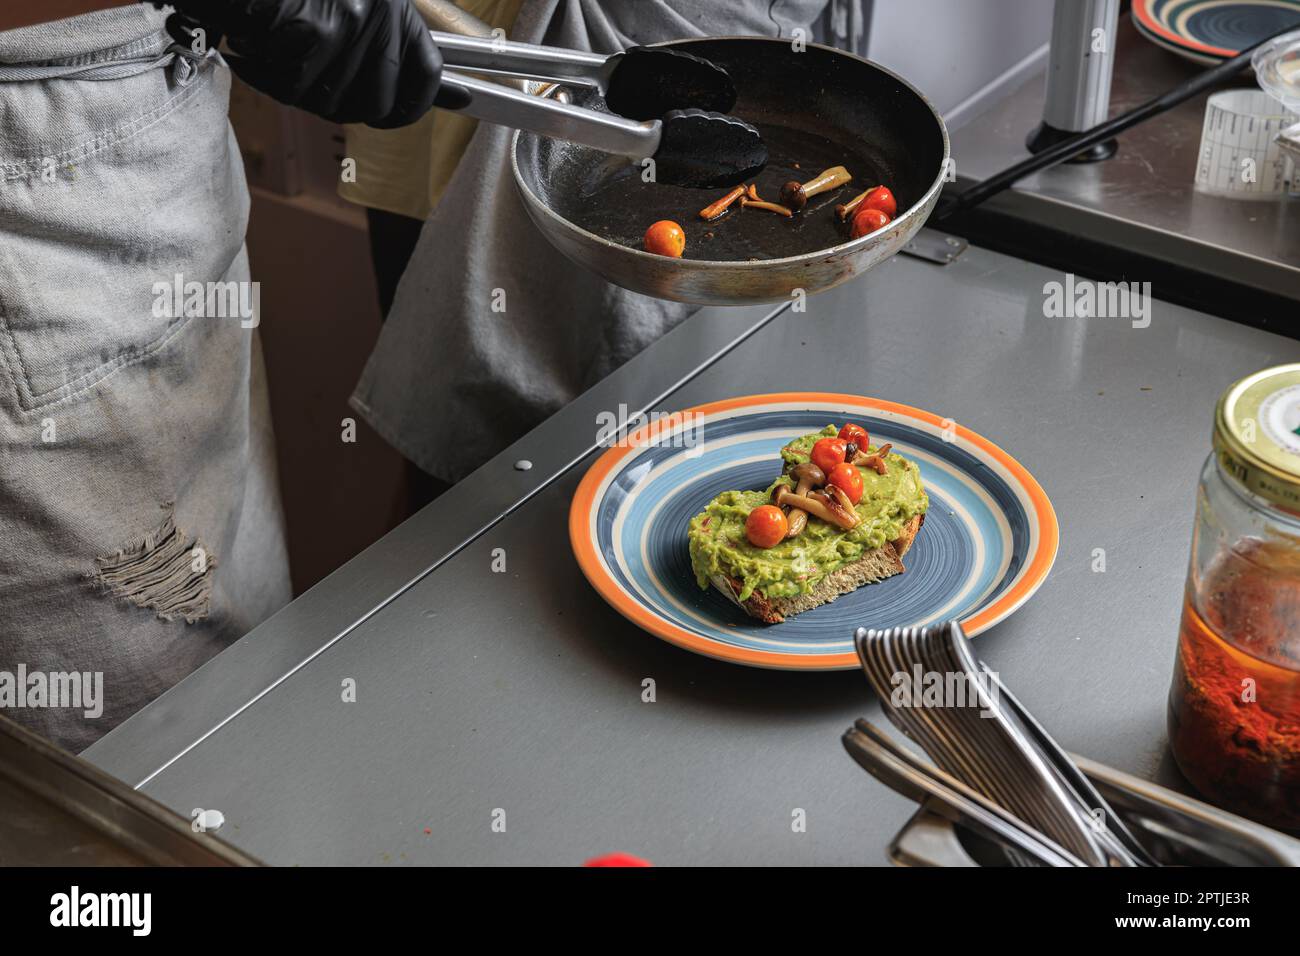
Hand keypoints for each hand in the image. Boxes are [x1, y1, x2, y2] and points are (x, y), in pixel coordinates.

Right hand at [165, 0, 441, 127]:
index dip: (411, 106)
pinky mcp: (317, 32)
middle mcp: (381, 14)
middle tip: (307, 82)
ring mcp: (351, 24)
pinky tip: (253, 50)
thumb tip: (419, 102)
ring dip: (295, 89)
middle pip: (377, 104)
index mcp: (394, 6)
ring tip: (274, 54)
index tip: (390, 116)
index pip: (427, 74)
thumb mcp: (346, 5)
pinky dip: (268, 77)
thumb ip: (378, 48)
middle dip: (340, 106)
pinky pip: (297, 88)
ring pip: (330, 101)